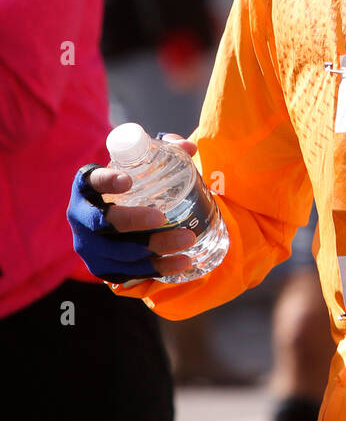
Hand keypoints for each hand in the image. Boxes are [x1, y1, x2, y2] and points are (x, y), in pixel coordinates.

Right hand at [67, 134, 199, 282]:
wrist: (118, 222)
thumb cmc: (131, 186)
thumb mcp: (141, 166)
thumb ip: (165, 153)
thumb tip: (189, 148)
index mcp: (86, 186)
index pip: (91, 181)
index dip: (106, 181)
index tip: (128, 180)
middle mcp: (81, 217)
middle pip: (102, 223)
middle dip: (133, 220)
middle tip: (162, 216)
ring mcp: (90, 246)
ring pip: (119, 252)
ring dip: (155, 247)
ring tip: (187, 239)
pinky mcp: (103, 268)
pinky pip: (129, 272)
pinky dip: (157, 269)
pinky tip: (182, 262)